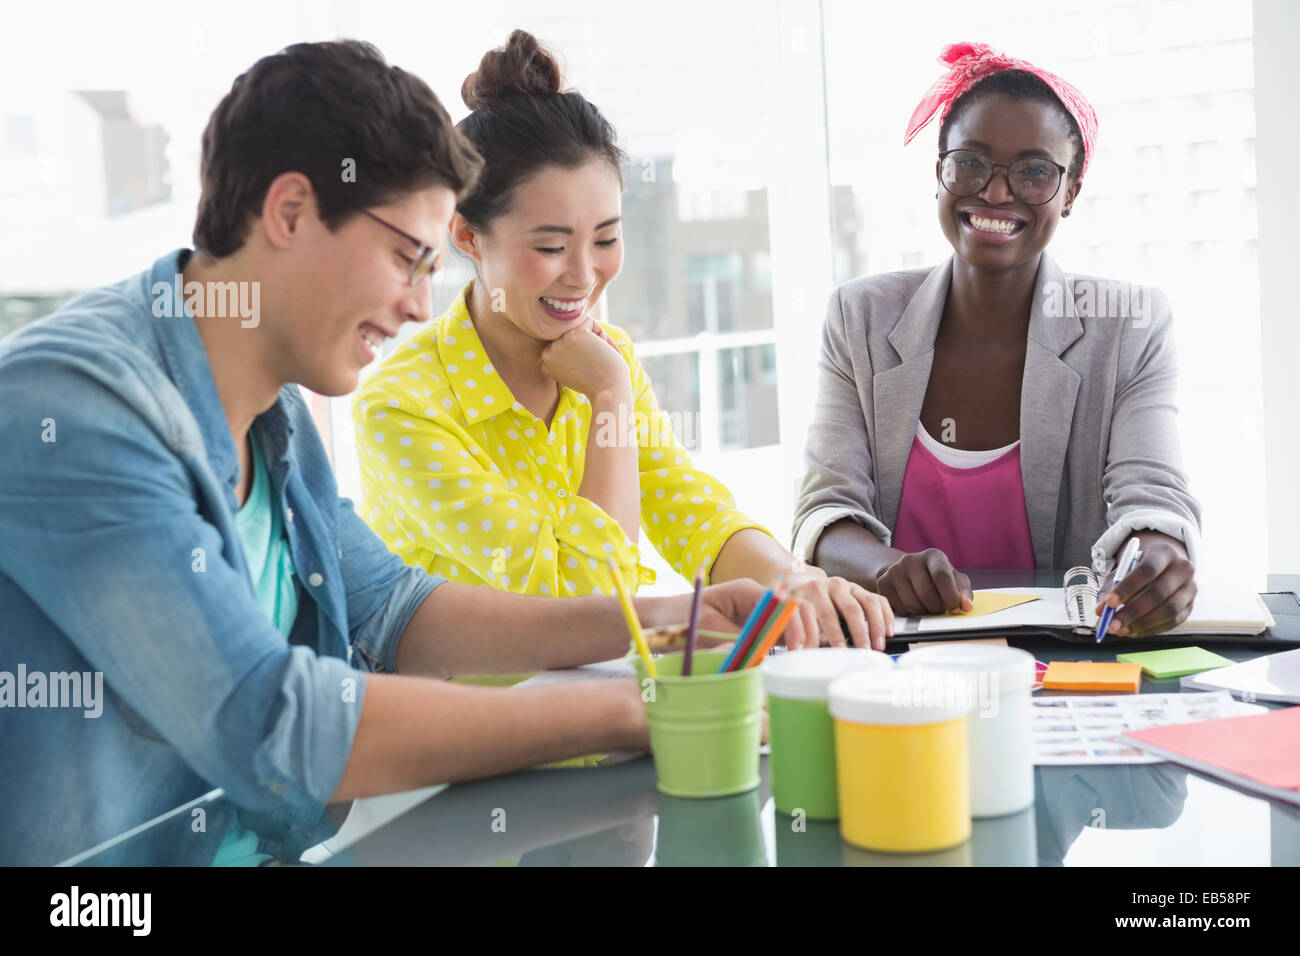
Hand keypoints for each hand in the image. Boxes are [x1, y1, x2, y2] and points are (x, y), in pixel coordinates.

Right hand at [540, 317, 630, 399]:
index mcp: (546, 362)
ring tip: (601, 357)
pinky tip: (604, 350)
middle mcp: (549, 352)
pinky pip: (589, 323)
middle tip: (599, 362)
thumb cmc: (595, 385)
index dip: (579, 354)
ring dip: (595, 339)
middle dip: (587, 345)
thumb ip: (566, 357)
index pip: (562, 346)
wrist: (607, 391)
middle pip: (569, 336)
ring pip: (579, 327)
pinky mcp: (575, 333)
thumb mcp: (572, 372)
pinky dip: (601, 334)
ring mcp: (560, 342)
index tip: (590, 368)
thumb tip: (571, 333)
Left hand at [691, 578, 809, 651]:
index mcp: (746, 590)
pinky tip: (793, 661)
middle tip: (805, 657)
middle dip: (805, 630)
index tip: (796, 648)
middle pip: (794, 608)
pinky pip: (778, 634)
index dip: (794, 624)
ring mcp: (757, 612)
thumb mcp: (706, 627)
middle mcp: (756, 598)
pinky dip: (788, 645)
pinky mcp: (754, 627)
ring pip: (790, 622)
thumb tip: (762, 651)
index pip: (782, 602)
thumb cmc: (680, 616)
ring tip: (802, 662)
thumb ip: (735, 637)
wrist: (664, 618)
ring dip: (800, 638)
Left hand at [784, 566, 894, 650]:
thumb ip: (806, 633)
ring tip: (878, 645)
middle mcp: (834, 585)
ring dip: (876, 626)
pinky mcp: (861, 589)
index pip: (827, 614)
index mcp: (815, 592)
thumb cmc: (801, 606)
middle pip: (851, 609)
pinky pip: (878, 601)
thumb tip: (809, 651)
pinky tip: (889, 631)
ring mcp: (849, 586)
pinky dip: (886, 616)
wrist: (802, 584)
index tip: (840, 649)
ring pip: (868, 604)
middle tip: (864, 650)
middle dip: (859, 632)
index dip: (834, 633)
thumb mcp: (797, 617)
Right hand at [876, 548, 971, 615]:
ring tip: (926, 606)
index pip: (942, 576)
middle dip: (936, 608)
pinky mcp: (883, 583)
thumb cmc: (935, 578)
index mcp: (933, 555)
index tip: (954, 607)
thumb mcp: (953, 580)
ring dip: (923, 612)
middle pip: (926, 594)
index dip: (950, 597)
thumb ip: (963, 592)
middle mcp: (911, 559)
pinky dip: (909, 613)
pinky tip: (912, 605)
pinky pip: (899, 609)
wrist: (907, 572)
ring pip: (912, 604)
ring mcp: (894, 570)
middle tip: (939, 608)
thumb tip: (965, 605)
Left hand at [1094, 535, 1195, 637]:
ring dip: (1141, 623)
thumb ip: (1111, 588)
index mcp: (1164, 553)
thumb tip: (1101, 610)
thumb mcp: (1123, 570)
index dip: (1127, 587)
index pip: (1147, 569)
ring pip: (1168, 610)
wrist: (1163, 567)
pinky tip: (1133, 631)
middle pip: (1158, 592)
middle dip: (1132, 611)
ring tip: (1121, 630)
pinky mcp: (1190, 606)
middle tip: (1112, 624)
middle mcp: (1182, 569)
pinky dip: (1150, 629)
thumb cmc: (1137, 569)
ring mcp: (1190, 588)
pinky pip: (1172, 622)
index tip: (1109, 603)